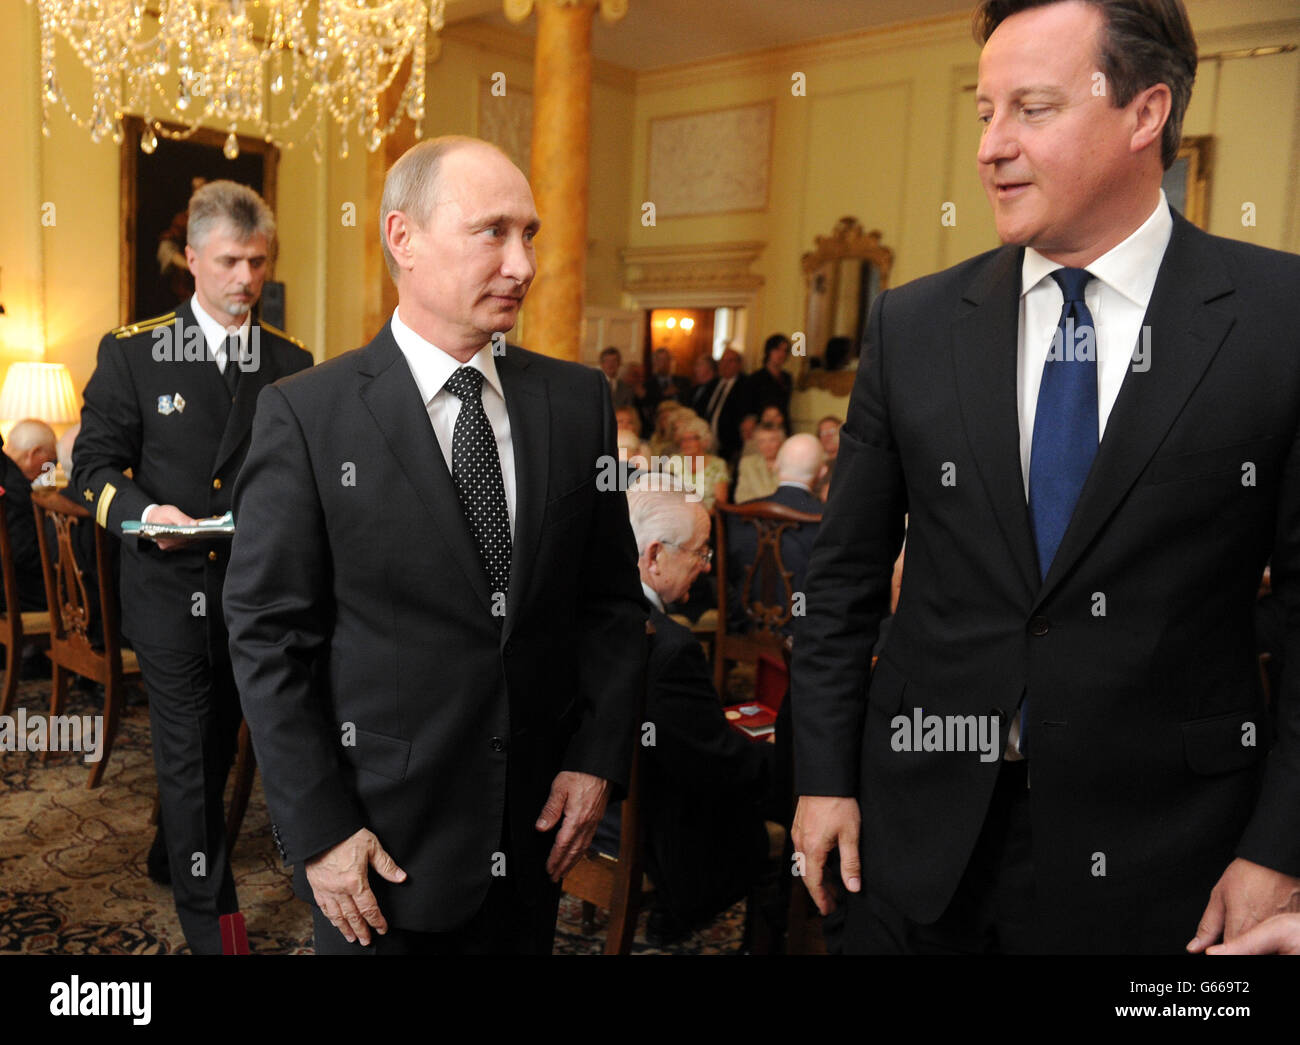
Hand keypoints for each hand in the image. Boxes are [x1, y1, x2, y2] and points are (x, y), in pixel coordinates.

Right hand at [146, 504, 197, 550]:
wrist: (152, 518)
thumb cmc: (160, 514)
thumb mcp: (171, 512)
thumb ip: (183, 518)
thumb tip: (194, 524)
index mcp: (163, 533)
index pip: (181, 536)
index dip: (192, 533)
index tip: (200, 530)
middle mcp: (164, 542)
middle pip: (184, 541)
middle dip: (195, 535)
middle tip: (205, 530)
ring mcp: (167, 546)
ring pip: (185, 544)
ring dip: (193, 538)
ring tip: (202, 531)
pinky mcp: (170, 547)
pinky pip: (183, 544)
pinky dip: (189, 539)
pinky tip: (196, 534)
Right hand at [305, 827, 407, 945]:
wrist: (322, 830)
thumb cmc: (347, 836)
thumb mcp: (372, 847)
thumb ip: (386, 865)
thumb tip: (401, 877)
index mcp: (355, 881)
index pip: (369, 908)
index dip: (377, 920)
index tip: (382, 928)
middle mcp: (340, 890)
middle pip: (353, 916)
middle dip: (362, 930)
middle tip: (367, 941)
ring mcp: (326, 889)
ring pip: (337, 916)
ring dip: (345, 929)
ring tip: (352, 938)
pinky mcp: (316, 886)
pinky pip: (324, 907)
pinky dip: (330, 918)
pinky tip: (335, 922)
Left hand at [536, 770, 609, 881]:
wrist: (600, 766)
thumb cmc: (580, 773)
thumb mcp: (560, 787)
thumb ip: (550, 809)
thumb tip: (541, 827)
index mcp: (577, 818)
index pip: (563, 844)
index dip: (555, 859)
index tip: (548, 869)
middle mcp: (587, 823)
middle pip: (574, 851)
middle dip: (563, 866)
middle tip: (554, 877)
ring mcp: (593, 822)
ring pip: (583, 848)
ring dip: (573, 861)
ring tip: (564, 871)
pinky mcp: (596, 818)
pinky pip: (589, 840)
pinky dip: (581, 852)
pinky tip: (578, 853)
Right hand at [791, 795, 861, 914]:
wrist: (826, 777)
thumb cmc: (839, 803)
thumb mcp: (850, 835)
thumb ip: (851, 863)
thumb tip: (852, 887)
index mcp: (813, 849)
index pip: (814, 882)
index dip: (821, 898)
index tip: (827, 910)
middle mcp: (801, 843)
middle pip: (807, 875)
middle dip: (819, 890)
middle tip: (831, 902)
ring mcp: (798, 833)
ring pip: (804, 862)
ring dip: (816, 876)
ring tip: (831, 884)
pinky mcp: (799, 825)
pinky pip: (803, 850)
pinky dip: (813, 862)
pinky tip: (824, 862)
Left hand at [1187, 857, 1299, 952]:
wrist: (1273, 859)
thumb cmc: (1246, 874)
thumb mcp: (1218, 896)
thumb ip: (1207, 926)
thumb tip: (1194, 947)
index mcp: (1240, 926)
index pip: (1231, 954)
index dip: (1225, 952)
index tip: (1222, 948)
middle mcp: (1261, 931)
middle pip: (1249, 951)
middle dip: (1242, 946)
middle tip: (1239, 926)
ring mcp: (1278, 928)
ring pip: (1265, 946)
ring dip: (1257, 940)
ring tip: (1254, 919)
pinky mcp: (1291, 921)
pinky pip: (1280, 936)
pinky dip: (1272, 933)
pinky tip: (1267, 917)